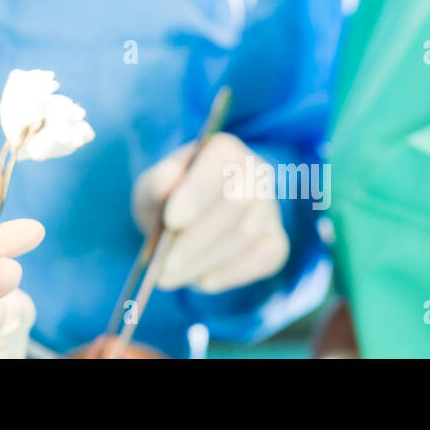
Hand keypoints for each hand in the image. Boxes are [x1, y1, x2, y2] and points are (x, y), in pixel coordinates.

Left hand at [132, 133, 288, 292]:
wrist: (189, 221)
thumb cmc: (169, 199)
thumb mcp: (152, 188)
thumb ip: (156, 184)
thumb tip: (165, 183)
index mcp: (224, 149)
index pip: (220, 161)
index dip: (198, 190)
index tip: (171, 220)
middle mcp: (256, 173)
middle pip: (237, 202)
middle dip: (198, 238)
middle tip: (165, 266)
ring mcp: (271, 208)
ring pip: (245, 235)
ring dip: (204, 260)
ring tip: (169, 276)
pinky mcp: (277, 241)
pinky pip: (262, 259)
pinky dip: (229, 274)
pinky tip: (201, 280)